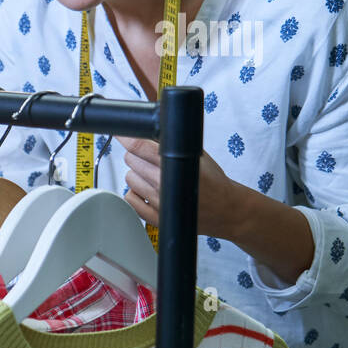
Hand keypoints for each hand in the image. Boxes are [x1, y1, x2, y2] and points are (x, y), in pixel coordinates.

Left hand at [118, 136, 245, 238]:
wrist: (226, 209)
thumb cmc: (213, 181)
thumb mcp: (197, 154)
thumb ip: (174, 142)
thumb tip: (153, 129)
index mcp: (173, 164)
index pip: (139, 146)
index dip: (126, 137)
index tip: (120, 133)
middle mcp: (162, 183)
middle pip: (131, 160)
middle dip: (138, 156)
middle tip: (152, 159)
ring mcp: (157, 202)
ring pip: (129, 179)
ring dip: (137, 175)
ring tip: (153, 176)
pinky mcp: (155, 218)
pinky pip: (130, 199)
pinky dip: (135, 193)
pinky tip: (148, 190)